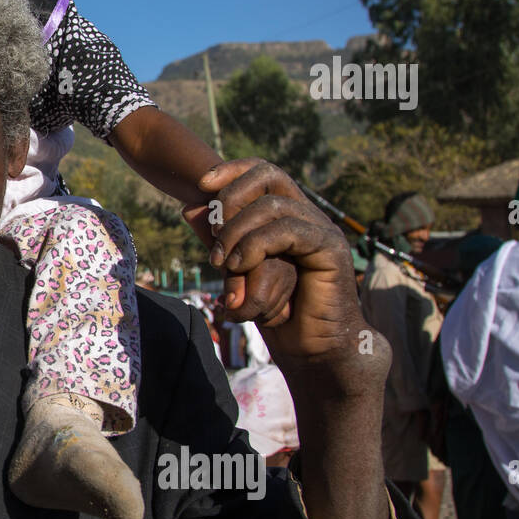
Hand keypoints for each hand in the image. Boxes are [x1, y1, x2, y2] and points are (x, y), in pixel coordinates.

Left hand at [190, 160, 378, 371]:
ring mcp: (321, 229)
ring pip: (272, 206)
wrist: (313, 348)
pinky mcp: (330, 249)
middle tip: (211, 236)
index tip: (201, 184)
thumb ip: (216, 238)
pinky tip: (239, 266)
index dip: (232, 170)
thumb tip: (188, 206)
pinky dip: (256, 245)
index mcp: (288, 214)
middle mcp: (307, 215)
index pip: (261, 172)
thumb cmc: (276, 312)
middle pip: (268, 175)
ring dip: (236, 231)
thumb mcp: (236, 269)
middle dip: (230, 198)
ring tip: (221, 262)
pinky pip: (288, 231)